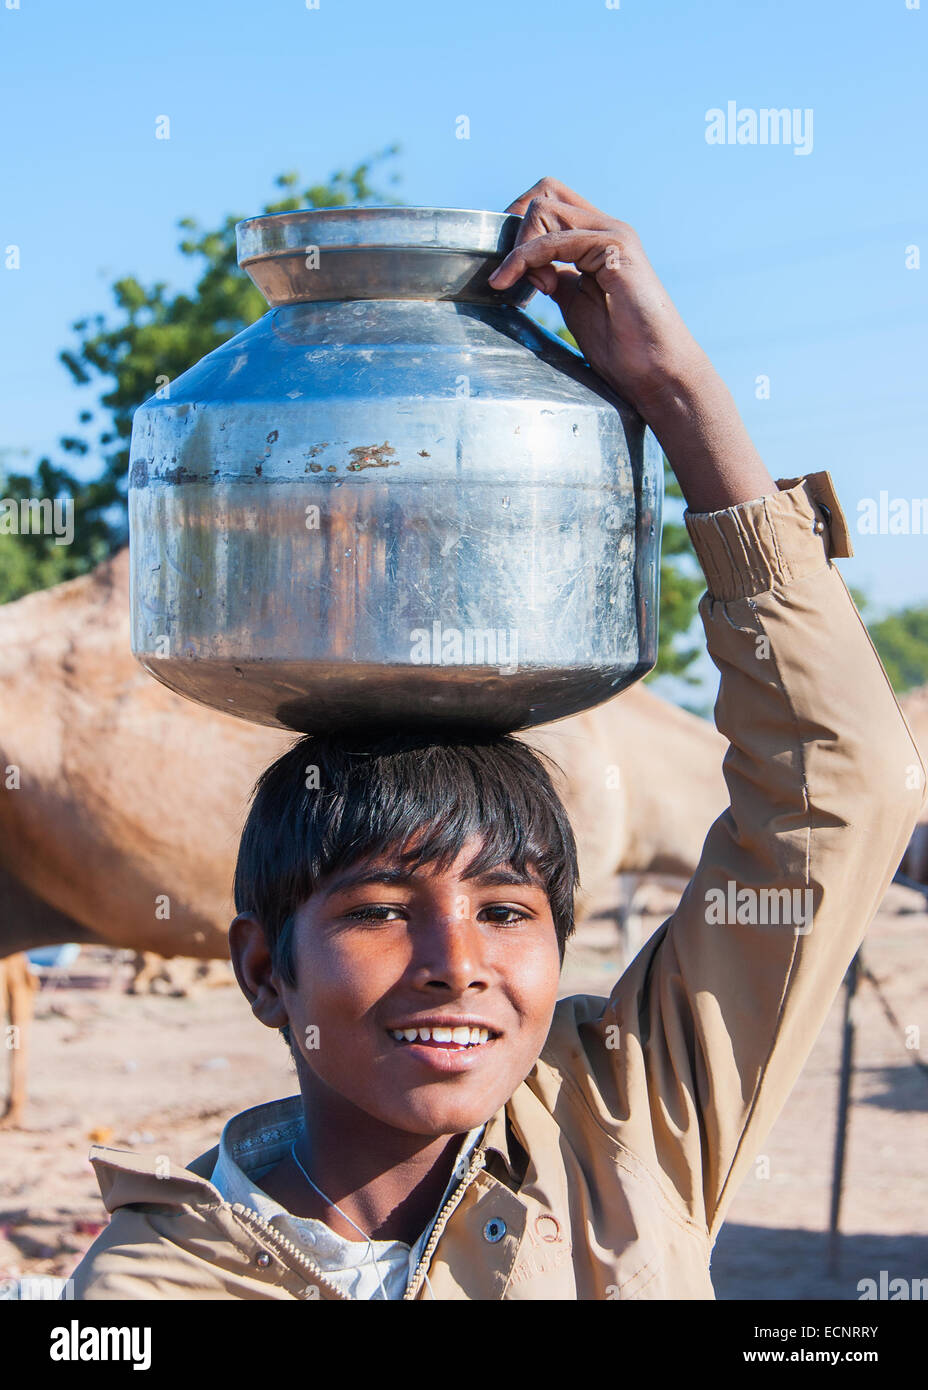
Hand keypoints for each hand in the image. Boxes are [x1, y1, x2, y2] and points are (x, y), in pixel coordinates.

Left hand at [488, 177, 776, 510]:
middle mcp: (606, 228)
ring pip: (545, 208)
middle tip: (505, 268)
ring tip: (513, 285)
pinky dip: (525, 258)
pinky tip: (514, 284)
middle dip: (513, 224)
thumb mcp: (575, 303)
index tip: (508, 272)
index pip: (550, 202)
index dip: (518, 227)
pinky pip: (555, 240)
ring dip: (517, 246)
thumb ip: (556, 278)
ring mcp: (613, 235)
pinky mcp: (616, 249)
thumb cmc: (621, 347)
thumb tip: (529, 268)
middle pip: (545, 191)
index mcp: (597, 240)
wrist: (656, 370)